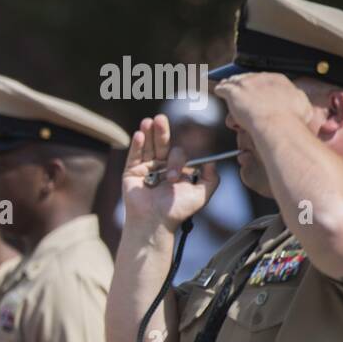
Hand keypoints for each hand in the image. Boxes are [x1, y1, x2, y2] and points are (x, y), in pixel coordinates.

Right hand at [121, 115, 219, 231]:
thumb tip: (212, 161)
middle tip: (160, 118)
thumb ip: (212, 179)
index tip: (175, 175)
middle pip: (162, 145)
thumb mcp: (202, 194)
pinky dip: (136, 145)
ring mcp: (145, 169)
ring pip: (148, 147)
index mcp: (176, 170)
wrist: (155, 222)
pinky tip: (139, 134)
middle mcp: (160, 167)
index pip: (177, 154)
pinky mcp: (130, 173)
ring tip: (149, 121)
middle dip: (162, 132)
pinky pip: (134, 156)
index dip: (178, 161)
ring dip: (148, 133)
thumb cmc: (177, 210)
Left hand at [214, 72, 312, 132]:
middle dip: (244, 83)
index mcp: (278, 80)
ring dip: (231, 84)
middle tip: (240, 89)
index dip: (259, 84)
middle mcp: (262, 78)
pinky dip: (220, 88)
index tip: (257, 89)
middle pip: (249, 78)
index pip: (265, 78)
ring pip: (235, 81)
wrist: (278, 124)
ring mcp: (246, 84)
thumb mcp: (302, 106)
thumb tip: (298, 101)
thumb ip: (297, 101)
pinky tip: (218, 90)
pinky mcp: (234, 92)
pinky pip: (224, 88)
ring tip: (227, 86)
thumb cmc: (292, 119)